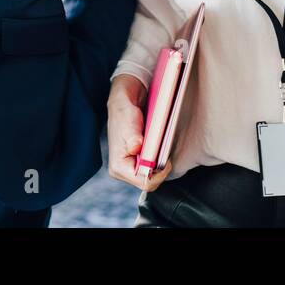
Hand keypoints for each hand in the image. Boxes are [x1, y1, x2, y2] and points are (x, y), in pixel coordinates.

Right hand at [106, 74, 171, 191]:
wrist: (126, 101)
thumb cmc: (124, 110)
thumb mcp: (128, 120)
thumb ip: (132, 136)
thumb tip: (136, 147)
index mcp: (118, 166)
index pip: (144, 182)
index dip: (158, 173)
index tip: (165, 158)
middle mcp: (123, 170)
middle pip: (150, 182)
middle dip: (160, 170)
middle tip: (164, 151)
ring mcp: (131, 167)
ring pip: (153, 176)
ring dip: (160, 164)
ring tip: (160, 147)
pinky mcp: (138, 162)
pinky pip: (153, 168)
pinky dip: (159, 159)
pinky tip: (158, 148)